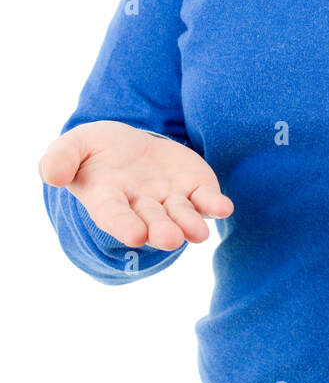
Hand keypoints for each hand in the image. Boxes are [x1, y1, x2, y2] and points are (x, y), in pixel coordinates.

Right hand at [38, 120, 233, 250]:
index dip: (123, 225)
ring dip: (190, 224)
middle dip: (161, 231)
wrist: (130, 143)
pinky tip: (223, 208)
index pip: (114, 215)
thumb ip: (60, 159)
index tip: (134, 235)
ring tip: (198, 233)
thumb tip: (50, 175)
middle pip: (152, 221)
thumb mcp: (73, 146)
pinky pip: (206, 199)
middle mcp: (141, 206)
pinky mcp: (195, 187)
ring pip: (181, 215)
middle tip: (168, 239)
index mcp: (108, 199)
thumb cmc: (96, 149)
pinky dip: (214, 205)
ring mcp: (170, 199)